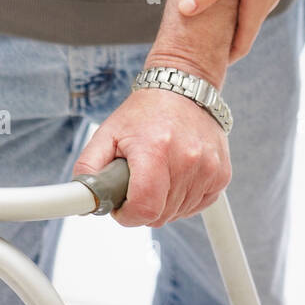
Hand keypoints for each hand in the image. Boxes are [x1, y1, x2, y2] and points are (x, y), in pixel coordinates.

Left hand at [74, 85, 230, 227]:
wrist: (183, 88)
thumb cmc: (145, 111)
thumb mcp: (107, 133)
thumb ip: (89, 166)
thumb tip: (83, 200)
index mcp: (155, 149)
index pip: (144, 209)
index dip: (127, 215)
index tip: (123, 205)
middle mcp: (187, 159)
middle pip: (160, 216)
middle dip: (143, 206)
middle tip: (139, 179)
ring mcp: (208, 167)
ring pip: (178, 214)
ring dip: (164, 202)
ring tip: (159, 172)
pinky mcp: (221, 174)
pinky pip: (198, 206)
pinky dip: (184, 198)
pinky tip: (177, 175)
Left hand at [177, 0, 304, 60]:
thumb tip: (183, 10)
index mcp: (255, 9)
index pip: (240, 45)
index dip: (224, 58)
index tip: (207, 68)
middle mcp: (262, 3)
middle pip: (241, 30)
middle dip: (223, 40)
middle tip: (199, 47)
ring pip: (244, 10)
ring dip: (227, 17)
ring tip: (204, 16)